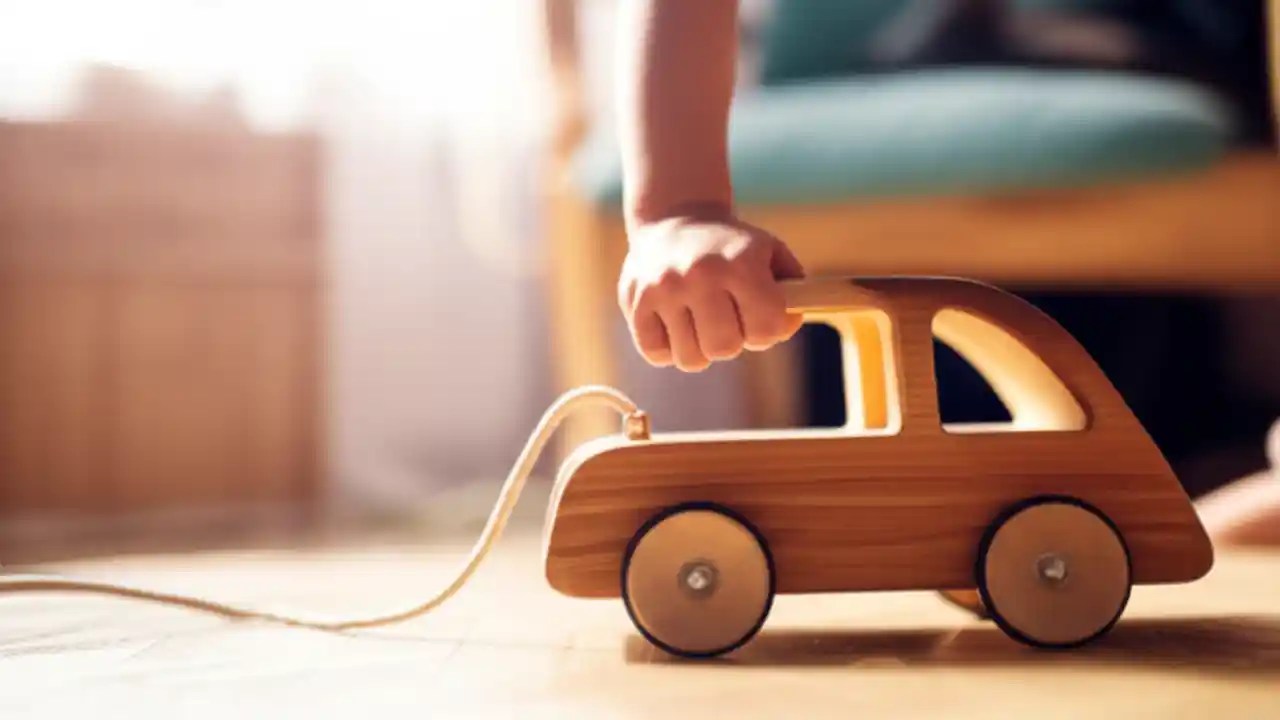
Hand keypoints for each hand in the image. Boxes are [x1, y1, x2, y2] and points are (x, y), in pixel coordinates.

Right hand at [618, 213, 804, 371]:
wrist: (676, 217)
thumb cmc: (731, 245)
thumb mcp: (771, 251)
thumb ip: (794, 289)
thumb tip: (788, 323)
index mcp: (739, 263)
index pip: (766, 330)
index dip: (767, 330)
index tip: (759, 317)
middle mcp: (700, 274)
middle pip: (725, 349)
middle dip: (732, 341)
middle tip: (728, 320)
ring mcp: (663, 288)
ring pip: (690, 359)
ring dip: (700, 348)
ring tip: (701, 323)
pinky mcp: (635, 301)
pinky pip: (657, 354)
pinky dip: (669, 348)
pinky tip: (676, 324)